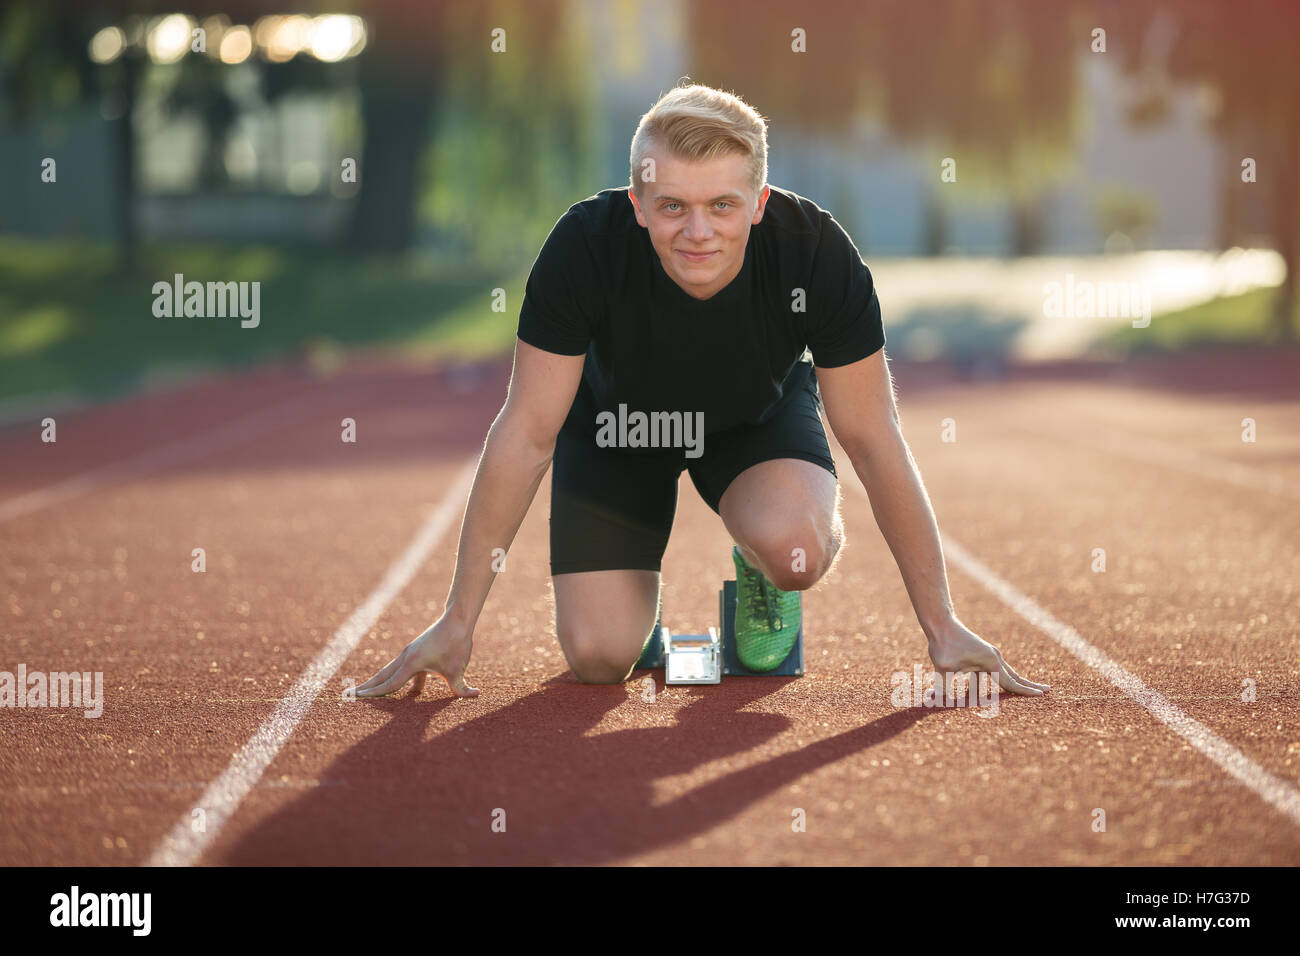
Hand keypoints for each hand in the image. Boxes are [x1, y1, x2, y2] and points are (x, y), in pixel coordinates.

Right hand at [356, 618, 478, 698]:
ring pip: (389, 672)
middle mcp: (406, 657)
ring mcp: (409, 654)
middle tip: (349, 695)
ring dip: (378, 682)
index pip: (390, 684)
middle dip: (366, 687)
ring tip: (364, 691)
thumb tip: (475, 695)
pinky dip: (398, 679)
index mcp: (412, 663)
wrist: (457, 620)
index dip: (375, 694)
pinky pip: (402, 669)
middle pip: (382, 676)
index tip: (359, 698)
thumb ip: (462, 688)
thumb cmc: (456, 644)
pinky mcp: (415, 652)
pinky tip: (411, 692)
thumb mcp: (458, 670)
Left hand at [927, 618, 1049, 695]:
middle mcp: (994, 658)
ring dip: (1018, 682)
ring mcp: (989, 655)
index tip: (1041, 696)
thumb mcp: (941, 668)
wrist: (941, 624)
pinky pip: (996, 670)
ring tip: (1033, 688)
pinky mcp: (982, 654)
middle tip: (1048, 691)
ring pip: (1007, 673)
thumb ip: (941, 686)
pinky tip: (1005, 683)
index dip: (1025, 692)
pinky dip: (1003, 678)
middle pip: (1015, 676)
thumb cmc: (942, 645)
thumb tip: (932, 700)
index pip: (1011, 682)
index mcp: (990, 662)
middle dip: (1030, 685)